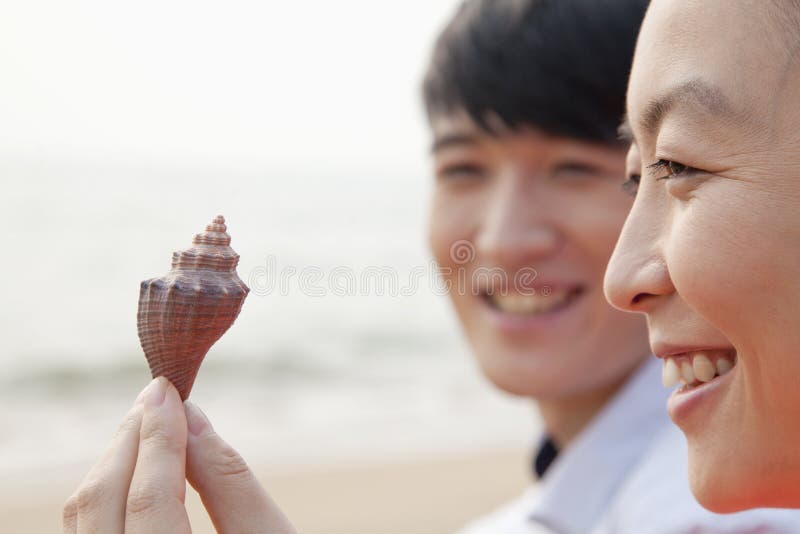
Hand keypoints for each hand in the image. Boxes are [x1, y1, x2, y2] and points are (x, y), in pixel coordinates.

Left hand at [63, 377, 295, 532]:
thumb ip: (230, 480)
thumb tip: (193, 417)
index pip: (150, 497)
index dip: (159, 437)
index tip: (168, 390)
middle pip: (101, 502)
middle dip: (130, 439)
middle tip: (158, 396)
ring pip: (83, 517)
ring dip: (115, 461)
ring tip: (150, 424)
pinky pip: (87, 531)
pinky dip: (109, 492)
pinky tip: (137, 468)